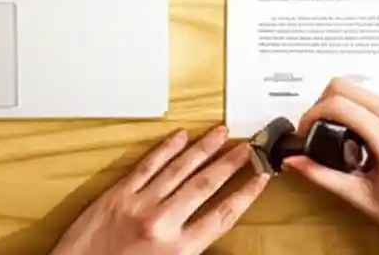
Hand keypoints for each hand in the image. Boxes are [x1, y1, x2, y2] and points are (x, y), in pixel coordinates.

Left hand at [48, 125, 269, 254]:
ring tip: (220, 134)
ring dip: (203, 149)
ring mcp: (140, 204)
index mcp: (179, 251)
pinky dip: (166, 149)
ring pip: (180, 169)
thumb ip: (190, 250)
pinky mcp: (118, 194)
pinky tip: (180, 138)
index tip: (260, 177)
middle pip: (206, 184)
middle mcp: (163, 223)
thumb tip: (210, 227)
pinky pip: (148, 165)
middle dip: (230, 163)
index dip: (246, 193)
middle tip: (247, 147)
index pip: (223, 214)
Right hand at [285, 78, 378, 254]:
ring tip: (340, 140)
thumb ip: (322, 175)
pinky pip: (377, 101)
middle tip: (315, 129)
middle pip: (348, 87)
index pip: (341, 104)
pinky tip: (359, 140)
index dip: (313, 113)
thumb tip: (295, 161)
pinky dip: (359, 112)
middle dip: (323, 104)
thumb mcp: (360, 197)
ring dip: (342, 107)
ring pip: (362, 91)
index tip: (305, 129)